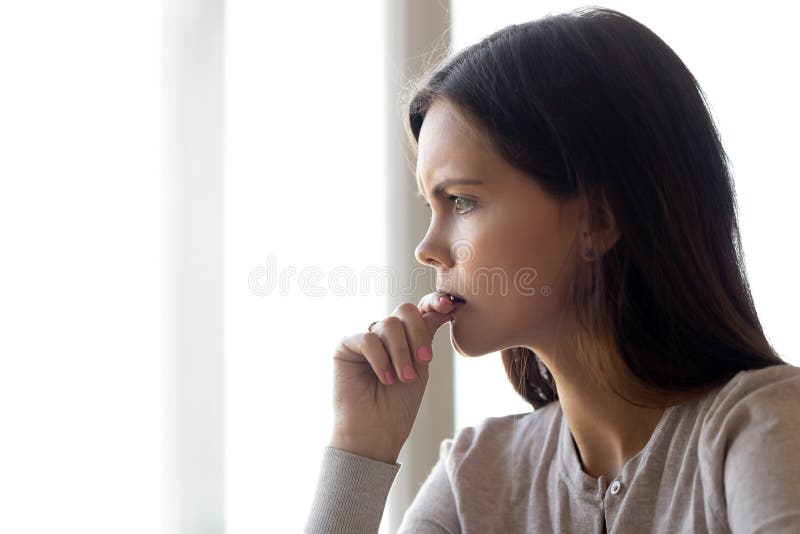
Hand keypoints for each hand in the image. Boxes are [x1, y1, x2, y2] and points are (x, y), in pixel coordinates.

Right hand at [328, 292, 456, 463]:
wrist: (376, 432)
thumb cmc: (399, 406)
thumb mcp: (421, 365)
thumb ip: (427, 334)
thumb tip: (443, 307)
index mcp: (405, 337)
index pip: (419, 310)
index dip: (433, 302)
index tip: (448, 307)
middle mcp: (384, 334)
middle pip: (405, 311)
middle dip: (418, 333)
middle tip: (425, 360)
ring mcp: (364, 338)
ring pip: (389, 325)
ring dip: (402, 353)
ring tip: (404, 379)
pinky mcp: (344, 347)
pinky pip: (367, 339)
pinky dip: (381, 360)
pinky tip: (386, 379)